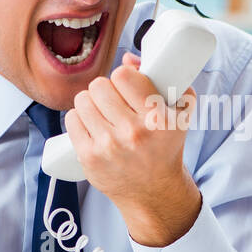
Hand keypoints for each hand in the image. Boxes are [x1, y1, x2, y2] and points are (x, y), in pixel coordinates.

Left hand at [64, 52, 201, 246]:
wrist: (154, 192)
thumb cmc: (166, 148)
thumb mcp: (179, 113)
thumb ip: (167, 79)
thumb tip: (128, 59)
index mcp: (157, 118)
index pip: (123, 75)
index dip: (123, 76)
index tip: (126, 85)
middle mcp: (132, 133)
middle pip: (99, 86)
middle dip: (105, 89)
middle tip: (112, 100)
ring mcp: (108, 146)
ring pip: (83, 100)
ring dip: (90, 103)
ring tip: (101, 112)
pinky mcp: (89, 158)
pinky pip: (72, 120)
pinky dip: (79, 118)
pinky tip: (91, 124)